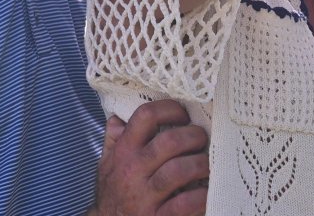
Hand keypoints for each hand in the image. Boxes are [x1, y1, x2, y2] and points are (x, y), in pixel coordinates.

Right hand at [91, 100, 208, 215]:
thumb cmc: (113, 194)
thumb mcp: (106, 165)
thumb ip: (113, 141)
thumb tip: (117, 117)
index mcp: (123, 152)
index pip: (146, 116)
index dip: (170, 109)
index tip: (184, 115)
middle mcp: (133, 171)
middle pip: (170, 141)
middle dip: (194, 136)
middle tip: (202, 139)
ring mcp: (145, 196)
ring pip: (179, 170)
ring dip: (200, 164)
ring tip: (207, 165)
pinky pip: (185, 203)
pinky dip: (201, 196)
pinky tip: (206, 192)